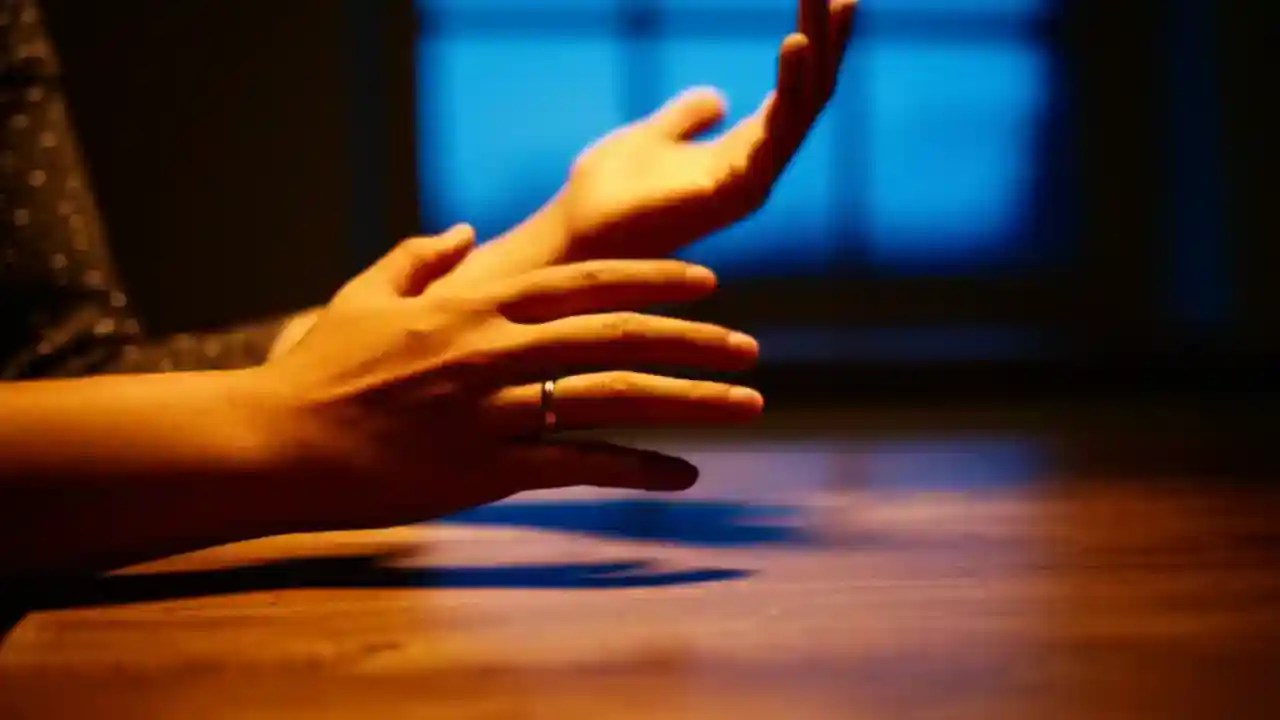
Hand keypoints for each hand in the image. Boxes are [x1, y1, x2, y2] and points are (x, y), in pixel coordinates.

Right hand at [253, 225, 762, 529]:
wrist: (277, 443)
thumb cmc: (319, 368)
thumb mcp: (363, 294)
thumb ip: (418, 257)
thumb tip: (458, 230)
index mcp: (475, 304)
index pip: (585, 282)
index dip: (654, 281)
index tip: (708, 286)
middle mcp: (495, 351)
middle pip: (618, 335)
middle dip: (695, 339)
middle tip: (750, 350)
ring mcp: (494, 412)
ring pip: (614, 396)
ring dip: (690, 399)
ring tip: (748, 405)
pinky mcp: (486, 471)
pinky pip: (579, 467)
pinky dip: (638, 468)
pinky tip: (686, 475)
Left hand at [557, 0, 857, 261]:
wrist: (577, 238)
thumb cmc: (607, 197)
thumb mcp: (652, 137)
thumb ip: (687, 118)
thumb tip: (719, 98)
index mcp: (743, 155)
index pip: (795, 95)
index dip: (815, 48)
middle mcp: (756, 169)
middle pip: (810, 99)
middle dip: (829, 45)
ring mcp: (749, 183)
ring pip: (802, 110)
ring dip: (815, 57)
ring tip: (827, 6)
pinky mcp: (731, 191)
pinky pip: (774, 132)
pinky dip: (790, 86)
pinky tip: (795, 44)